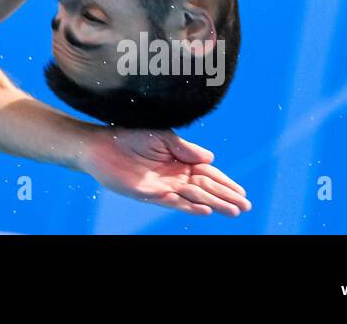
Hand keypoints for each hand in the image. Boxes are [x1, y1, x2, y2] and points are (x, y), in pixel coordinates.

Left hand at [82, 127, 251, 216]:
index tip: (242, 192)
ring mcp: (164, 186)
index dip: (225, 182)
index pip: (208, 172)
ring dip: (215, 204)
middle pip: (206, 187)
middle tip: (245, 206)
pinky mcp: (152, 194)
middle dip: (226, 196)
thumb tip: (211, 157)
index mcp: (179, 159)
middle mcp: (175, 175)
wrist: (101, 145)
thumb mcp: (162, 135)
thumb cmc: (129, 135)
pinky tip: (205, 210)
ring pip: (195, 197)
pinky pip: (175, 202)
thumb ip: (185, 148)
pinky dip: (190, 207)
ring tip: (233, 211)